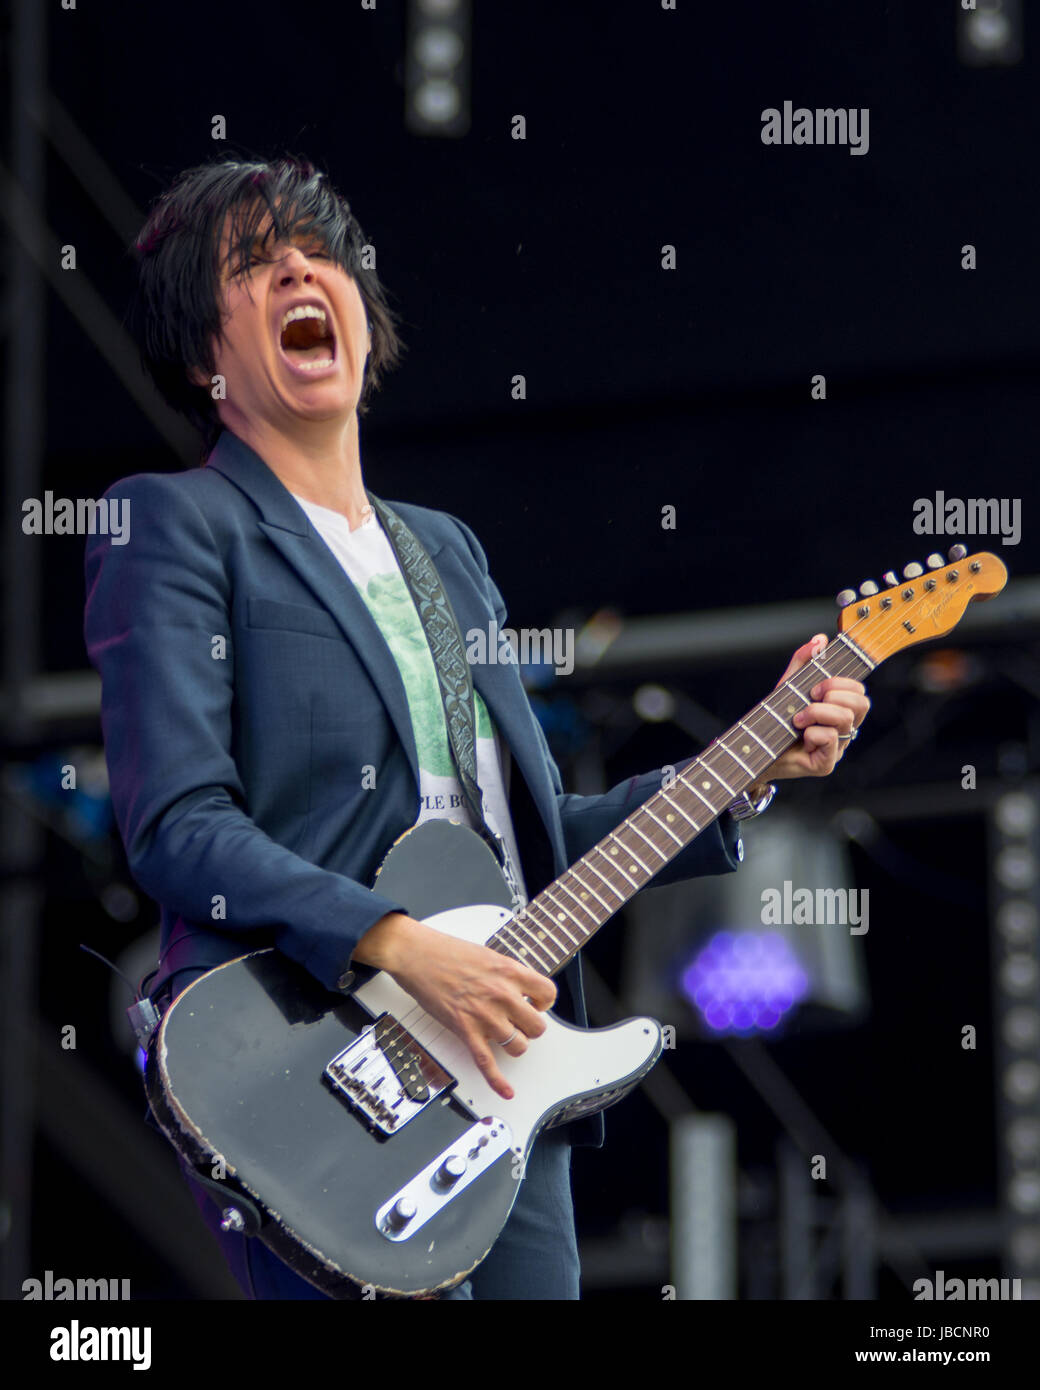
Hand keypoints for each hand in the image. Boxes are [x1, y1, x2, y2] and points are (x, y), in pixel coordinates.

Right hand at [352, 912, 556, 1100]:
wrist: (417, 955)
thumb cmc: (446, 952)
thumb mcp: (488, 955)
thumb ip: (507, 974)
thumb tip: (518, 988)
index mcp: (510, 972)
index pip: (547, 993)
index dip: (543, 1002)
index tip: (535, 1003)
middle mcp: (502, 995)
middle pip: (537, 1026)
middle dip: (529, 1027)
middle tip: (518, 1022)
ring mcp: (485, 1015)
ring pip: (518, 1046)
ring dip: (514, 1044)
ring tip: (504, 1036)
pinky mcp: (466, 1031)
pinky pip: (487, 1064)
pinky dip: (497, 1081)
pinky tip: (506, 1090)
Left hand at [758, 633, 870, 781]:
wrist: (756, 750)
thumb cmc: (777, 721)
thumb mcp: (789, 685)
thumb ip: (804, 661)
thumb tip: (820, 639)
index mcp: (840, 711)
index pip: (859, 691)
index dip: (842, 683)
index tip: (816, 686)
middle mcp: (844, 730)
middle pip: (861, 704)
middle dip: (833, 694)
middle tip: (810, 698)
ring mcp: (838, 749)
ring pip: (845, 719)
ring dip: (817, 712)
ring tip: (797, 719)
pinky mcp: (826, 764)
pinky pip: (831, 739)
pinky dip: (812, 732)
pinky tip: (800, 736)